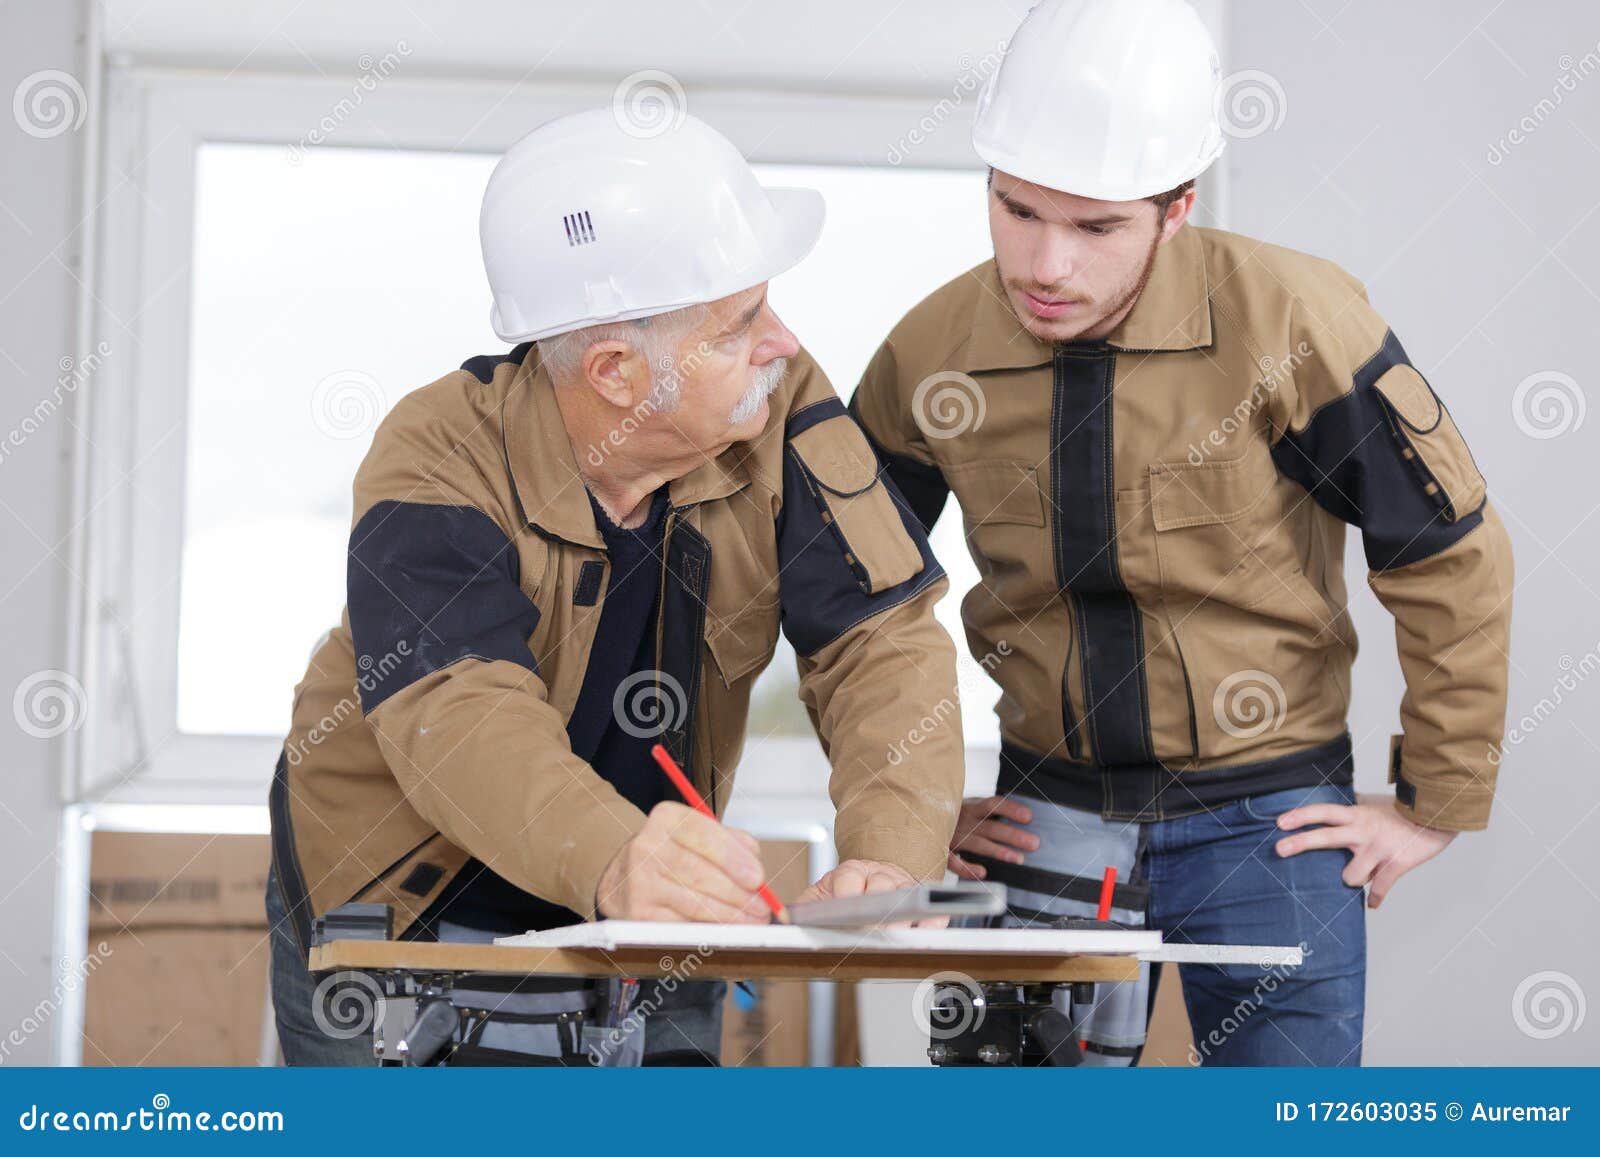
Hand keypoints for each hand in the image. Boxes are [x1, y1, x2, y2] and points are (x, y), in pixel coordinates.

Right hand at [595, 801, 771, 922]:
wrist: (622, 879)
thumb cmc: (671, 856)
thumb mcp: (697, 835)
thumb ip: (731, 841)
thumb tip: (755, 863)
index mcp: (666, 818)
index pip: (704, 835)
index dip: (734, 858)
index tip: (758, 878)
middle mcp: (647, 846)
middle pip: (701, 873)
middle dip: (739, 893)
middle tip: (763, 907)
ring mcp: (640, 882)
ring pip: (695, 903)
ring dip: (731, 915)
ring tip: (754, 920)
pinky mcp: (639, 913)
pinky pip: (683, 924)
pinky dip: (711, 929)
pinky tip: (728, 930)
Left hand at [795, 859, 945, 927]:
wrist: (868, 879)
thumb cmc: (841, 897)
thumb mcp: (817, 898)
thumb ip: (801, 910)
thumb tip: (779, 922)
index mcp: (849, 871)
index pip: (849, 878)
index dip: (848, 897)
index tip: (846, 914)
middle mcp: (878, 874)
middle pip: (881, 886)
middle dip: (876, 911)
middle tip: (871, 932)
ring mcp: (902, 885)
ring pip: (907, 895)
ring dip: (902, 917)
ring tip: (895, 937)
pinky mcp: (920, 900)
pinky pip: (932, 910)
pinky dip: (931, 922)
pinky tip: (924, 932)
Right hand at [947, 795, 1037, 880]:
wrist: (920, 818)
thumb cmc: (952, 818)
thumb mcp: (968, 810)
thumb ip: (988, 815)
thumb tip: (1023, 819)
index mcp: (971, 808)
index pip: (992, 805)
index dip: (1010, 810)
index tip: (1028, 817)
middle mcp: (963, 820)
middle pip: (990, 827)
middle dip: (1012, 835)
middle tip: (1034, 843)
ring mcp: (952, 835)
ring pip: (977, 844)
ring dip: (998, 851)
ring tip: (1018, 859)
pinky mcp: (941, 850)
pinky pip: (954, 861)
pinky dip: (966, 868)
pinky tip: (982, 873)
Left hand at [1274, 792, 1456, 908]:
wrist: (1437, 816)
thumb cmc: (1401, 813)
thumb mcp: (1372, 806)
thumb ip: (1352, 811)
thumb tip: (1328, 812)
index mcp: (1356, 815)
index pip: (1323, 812)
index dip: (1301, 816)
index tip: (1280, 823)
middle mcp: (1364, 830)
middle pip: (1326, 836)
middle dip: (1300, 843)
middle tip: (1279, 849)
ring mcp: (1379, 848)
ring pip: (1350, 876)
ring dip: (1352, 880)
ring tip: (1360, 876)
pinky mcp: (1396, 864)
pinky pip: (1379, 889)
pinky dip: (1377, 899)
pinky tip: (1373, 904)